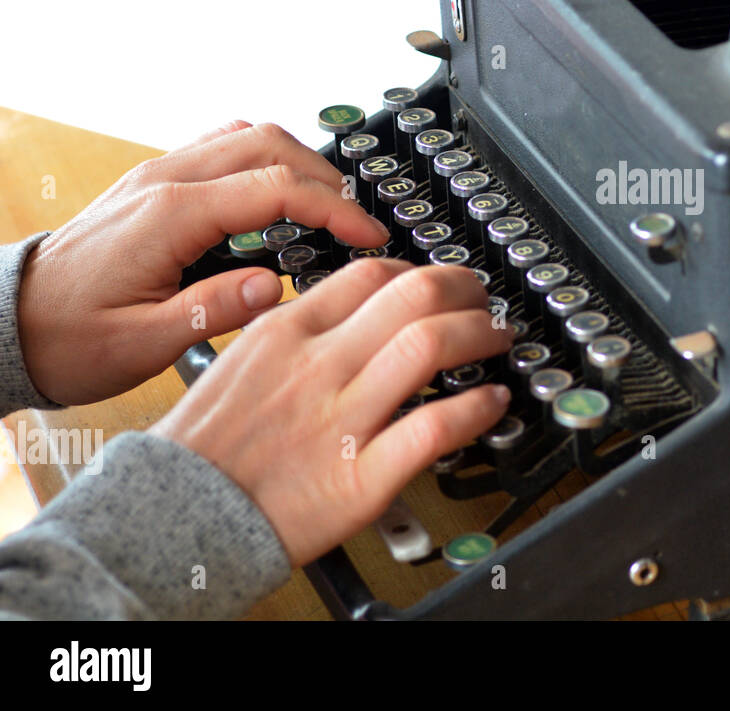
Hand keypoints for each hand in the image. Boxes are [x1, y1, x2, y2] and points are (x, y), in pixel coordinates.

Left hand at [18, 120, 389, 404]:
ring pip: (246, 135)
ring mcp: (158, 176)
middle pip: (268, 143)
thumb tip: (275, 285)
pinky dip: (263, 161)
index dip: (334, 208)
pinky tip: (277, 196)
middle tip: (357, 219)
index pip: (275, 188)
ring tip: (327, 206)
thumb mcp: (143, 344)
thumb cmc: (68, 338)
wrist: (10, 325)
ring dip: (296, 161)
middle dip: (326, 175)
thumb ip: (214, 311)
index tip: (369, 234)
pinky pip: (221, 148)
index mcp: (169, 217)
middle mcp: (164, 183)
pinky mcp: (154, 185)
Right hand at [150, 259, 513, 565]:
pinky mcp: (358, 476)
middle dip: (465, 289)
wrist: (172, 515)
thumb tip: (348, 310)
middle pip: (414, 296)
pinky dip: (475, 409)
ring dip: (481, 334)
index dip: (422, 271)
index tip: (439, 282)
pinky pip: (433, 428)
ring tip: (499, 338)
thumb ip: (295, 333)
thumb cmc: (205, 446)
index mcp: (286, 332)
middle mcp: (318, 366)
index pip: (373, 274)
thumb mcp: (239, 362)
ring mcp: (340, 419)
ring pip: (429, 346)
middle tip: (485, 299)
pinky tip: (493, 401)